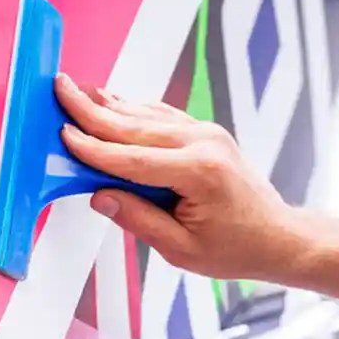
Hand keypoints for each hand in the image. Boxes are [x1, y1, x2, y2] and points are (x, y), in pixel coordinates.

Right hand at [55, 72, 310, 280]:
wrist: (277, 236)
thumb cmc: (236, 248)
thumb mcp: (181, 249)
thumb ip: (138, 220)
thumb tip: (98, 196)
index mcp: (198, 172)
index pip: (131, 158)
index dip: (93, 148)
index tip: (63, 134)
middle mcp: (203, 143)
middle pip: (134, 126)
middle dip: (92, 109)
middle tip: (60, 89)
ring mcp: (206, 133)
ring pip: (146, 116)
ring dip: (109, 104)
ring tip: (77, 90)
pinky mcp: (206, 133)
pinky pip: (162, 118)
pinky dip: (133, 111)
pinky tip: (112, 102)